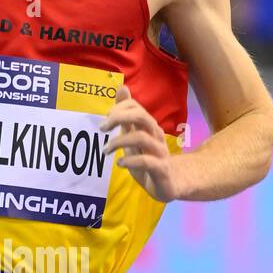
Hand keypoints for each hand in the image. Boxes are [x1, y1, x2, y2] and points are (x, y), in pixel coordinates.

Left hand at [100, 84, 179, 202]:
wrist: (170, 184)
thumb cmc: (148, 159)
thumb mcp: (134, 136)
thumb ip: (127, 117)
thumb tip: (122, 88)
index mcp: (149, 126)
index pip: (135, 106)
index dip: (118, 108)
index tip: (105, 120)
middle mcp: (156, 135)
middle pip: (141, 116)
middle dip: (119, 118)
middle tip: (102, 128)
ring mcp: (160, 152)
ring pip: (141, 137)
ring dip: (118, 142)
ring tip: (106, 150)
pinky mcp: (162, 169)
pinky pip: (147, 161)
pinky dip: (130, 161)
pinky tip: (120, 164)